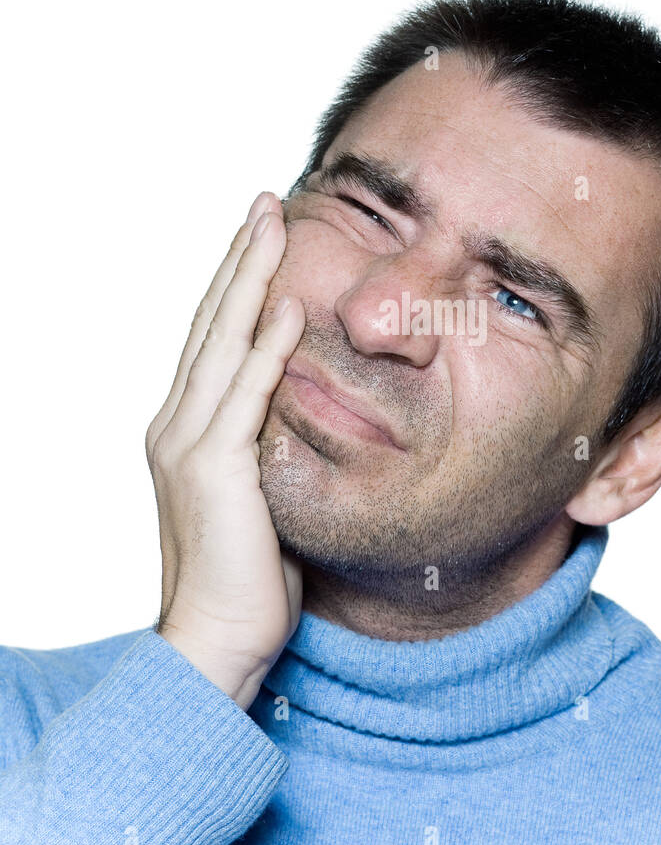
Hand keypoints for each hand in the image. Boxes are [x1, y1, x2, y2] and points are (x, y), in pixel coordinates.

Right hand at [145, 191, 305, 709]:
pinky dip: (266, 348)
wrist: (215, 642)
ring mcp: (191, 445)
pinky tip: (287, 305)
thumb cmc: (246, 579)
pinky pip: (247, 396)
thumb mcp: (260, 497)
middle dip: (240, 259)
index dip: (235, 285)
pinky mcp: (216, 470)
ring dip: (250, 279)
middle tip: (265, 202)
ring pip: (222, 343)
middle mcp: (177, 427)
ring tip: (274, 223)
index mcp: (186, 431)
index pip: (212, 341)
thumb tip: (299, 420)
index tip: (260, 237)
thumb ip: (269, 448)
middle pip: (210, 324)